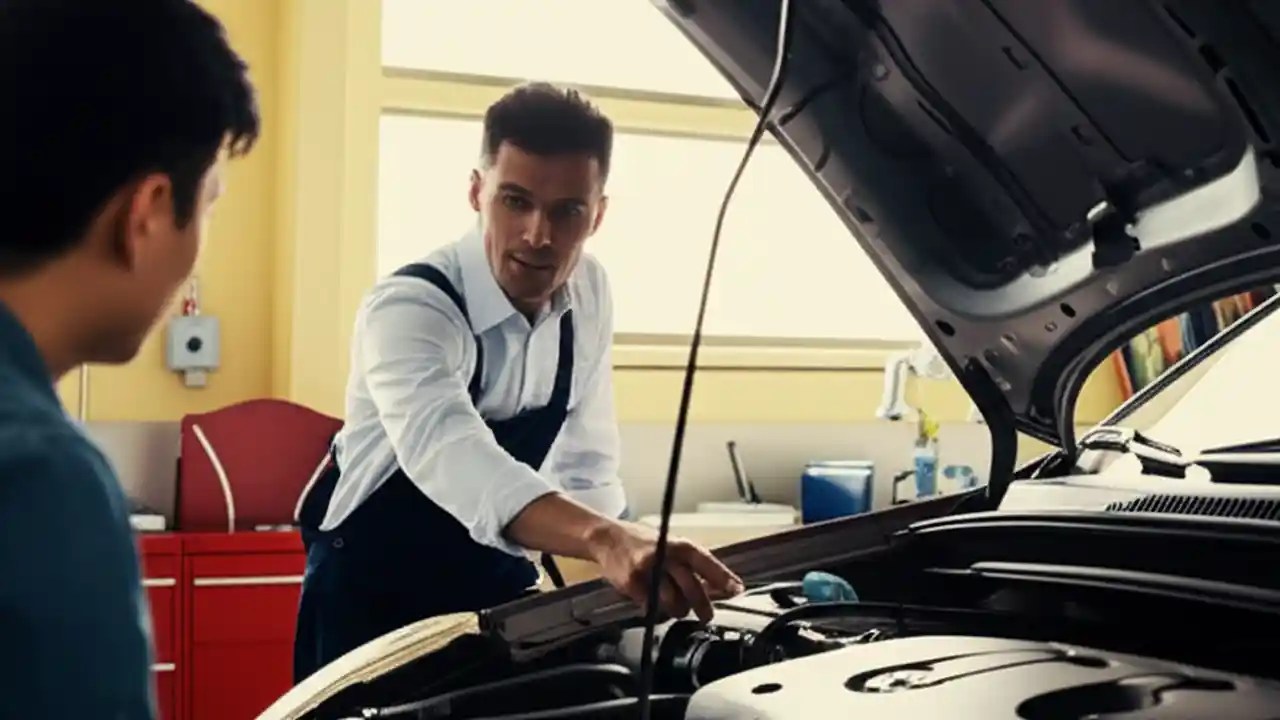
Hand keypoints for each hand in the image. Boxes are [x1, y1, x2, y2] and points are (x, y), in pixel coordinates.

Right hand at [587, 520, 742, 622]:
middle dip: (702, 606)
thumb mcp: (672, 546)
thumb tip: (719, 588)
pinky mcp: (633, 584)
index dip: (722, 578)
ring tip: (676, 607)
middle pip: (691, 587)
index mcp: (679, 545)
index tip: (736, 590)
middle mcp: (665, 555)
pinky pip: (651, 607)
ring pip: (673, 602)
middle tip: (707, 616)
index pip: (706, 562)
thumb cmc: (643, 543)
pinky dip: (655, 608)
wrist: (607, 538)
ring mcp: (648, 570)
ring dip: (678, 610)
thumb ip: (692, 565)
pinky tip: (653, 600)